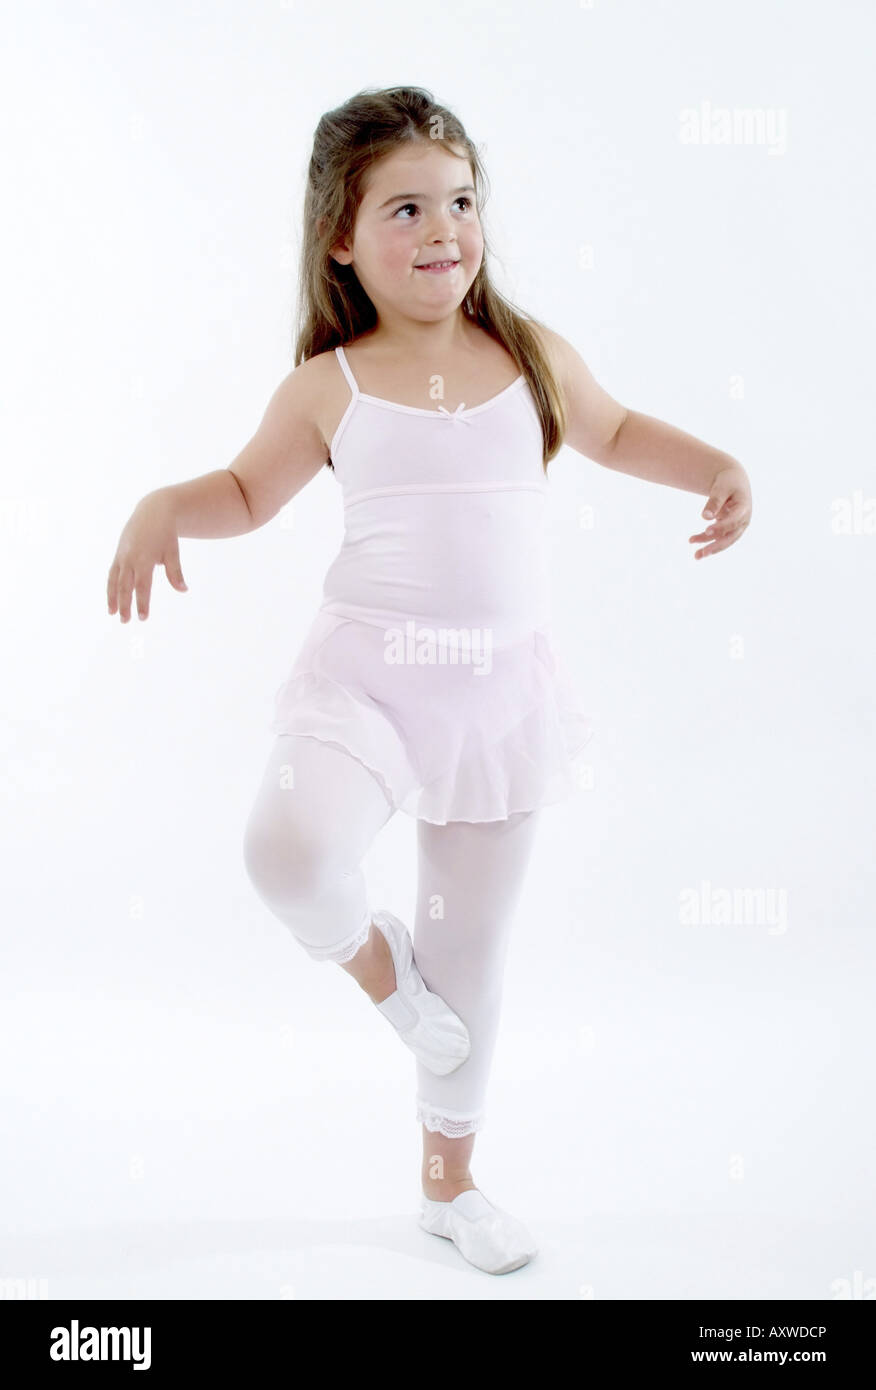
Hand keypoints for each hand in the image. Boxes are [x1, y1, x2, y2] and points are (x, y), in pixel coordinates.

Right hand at [107, 491, 187, 621]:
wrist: (153, 511)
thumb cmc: (166, 534)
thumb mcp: (173, 552)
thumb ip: (176, 573)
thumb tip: (183, 590)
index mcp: (144, 559)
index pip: (142, 586)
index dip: (142, 603)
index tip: (143, 618)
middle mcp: (130, 558)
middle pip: (125, 586)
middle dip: (125, 605)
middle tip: (125, 621)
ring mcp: (122, 555)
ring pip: (115, 580)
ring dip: (112, 598)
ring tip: (112, 613)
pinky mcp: (119, 553)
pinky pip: (112, 573)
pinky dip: (111, 586)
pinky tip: (111, 598)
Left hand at [689, 465, 751, 559]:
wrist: (733, 481)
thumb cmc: (728, 482)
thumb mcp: (721, 487)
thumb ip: (714, 501)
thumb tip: (705, 517)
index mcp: (744, 509)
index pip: (733, 521)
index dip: (721, 527)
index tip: (706, 531)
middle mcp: (743, 520)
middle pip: (731, 537)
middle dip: (717, 546)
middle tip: (704, 553)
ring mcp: (736, 526)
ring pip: (723, 540)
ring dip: (709, 548)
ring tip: (696, 556)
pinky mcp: (728, 528)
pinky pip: (716, 536)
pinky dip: (705, 540)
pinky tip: (692, 541)